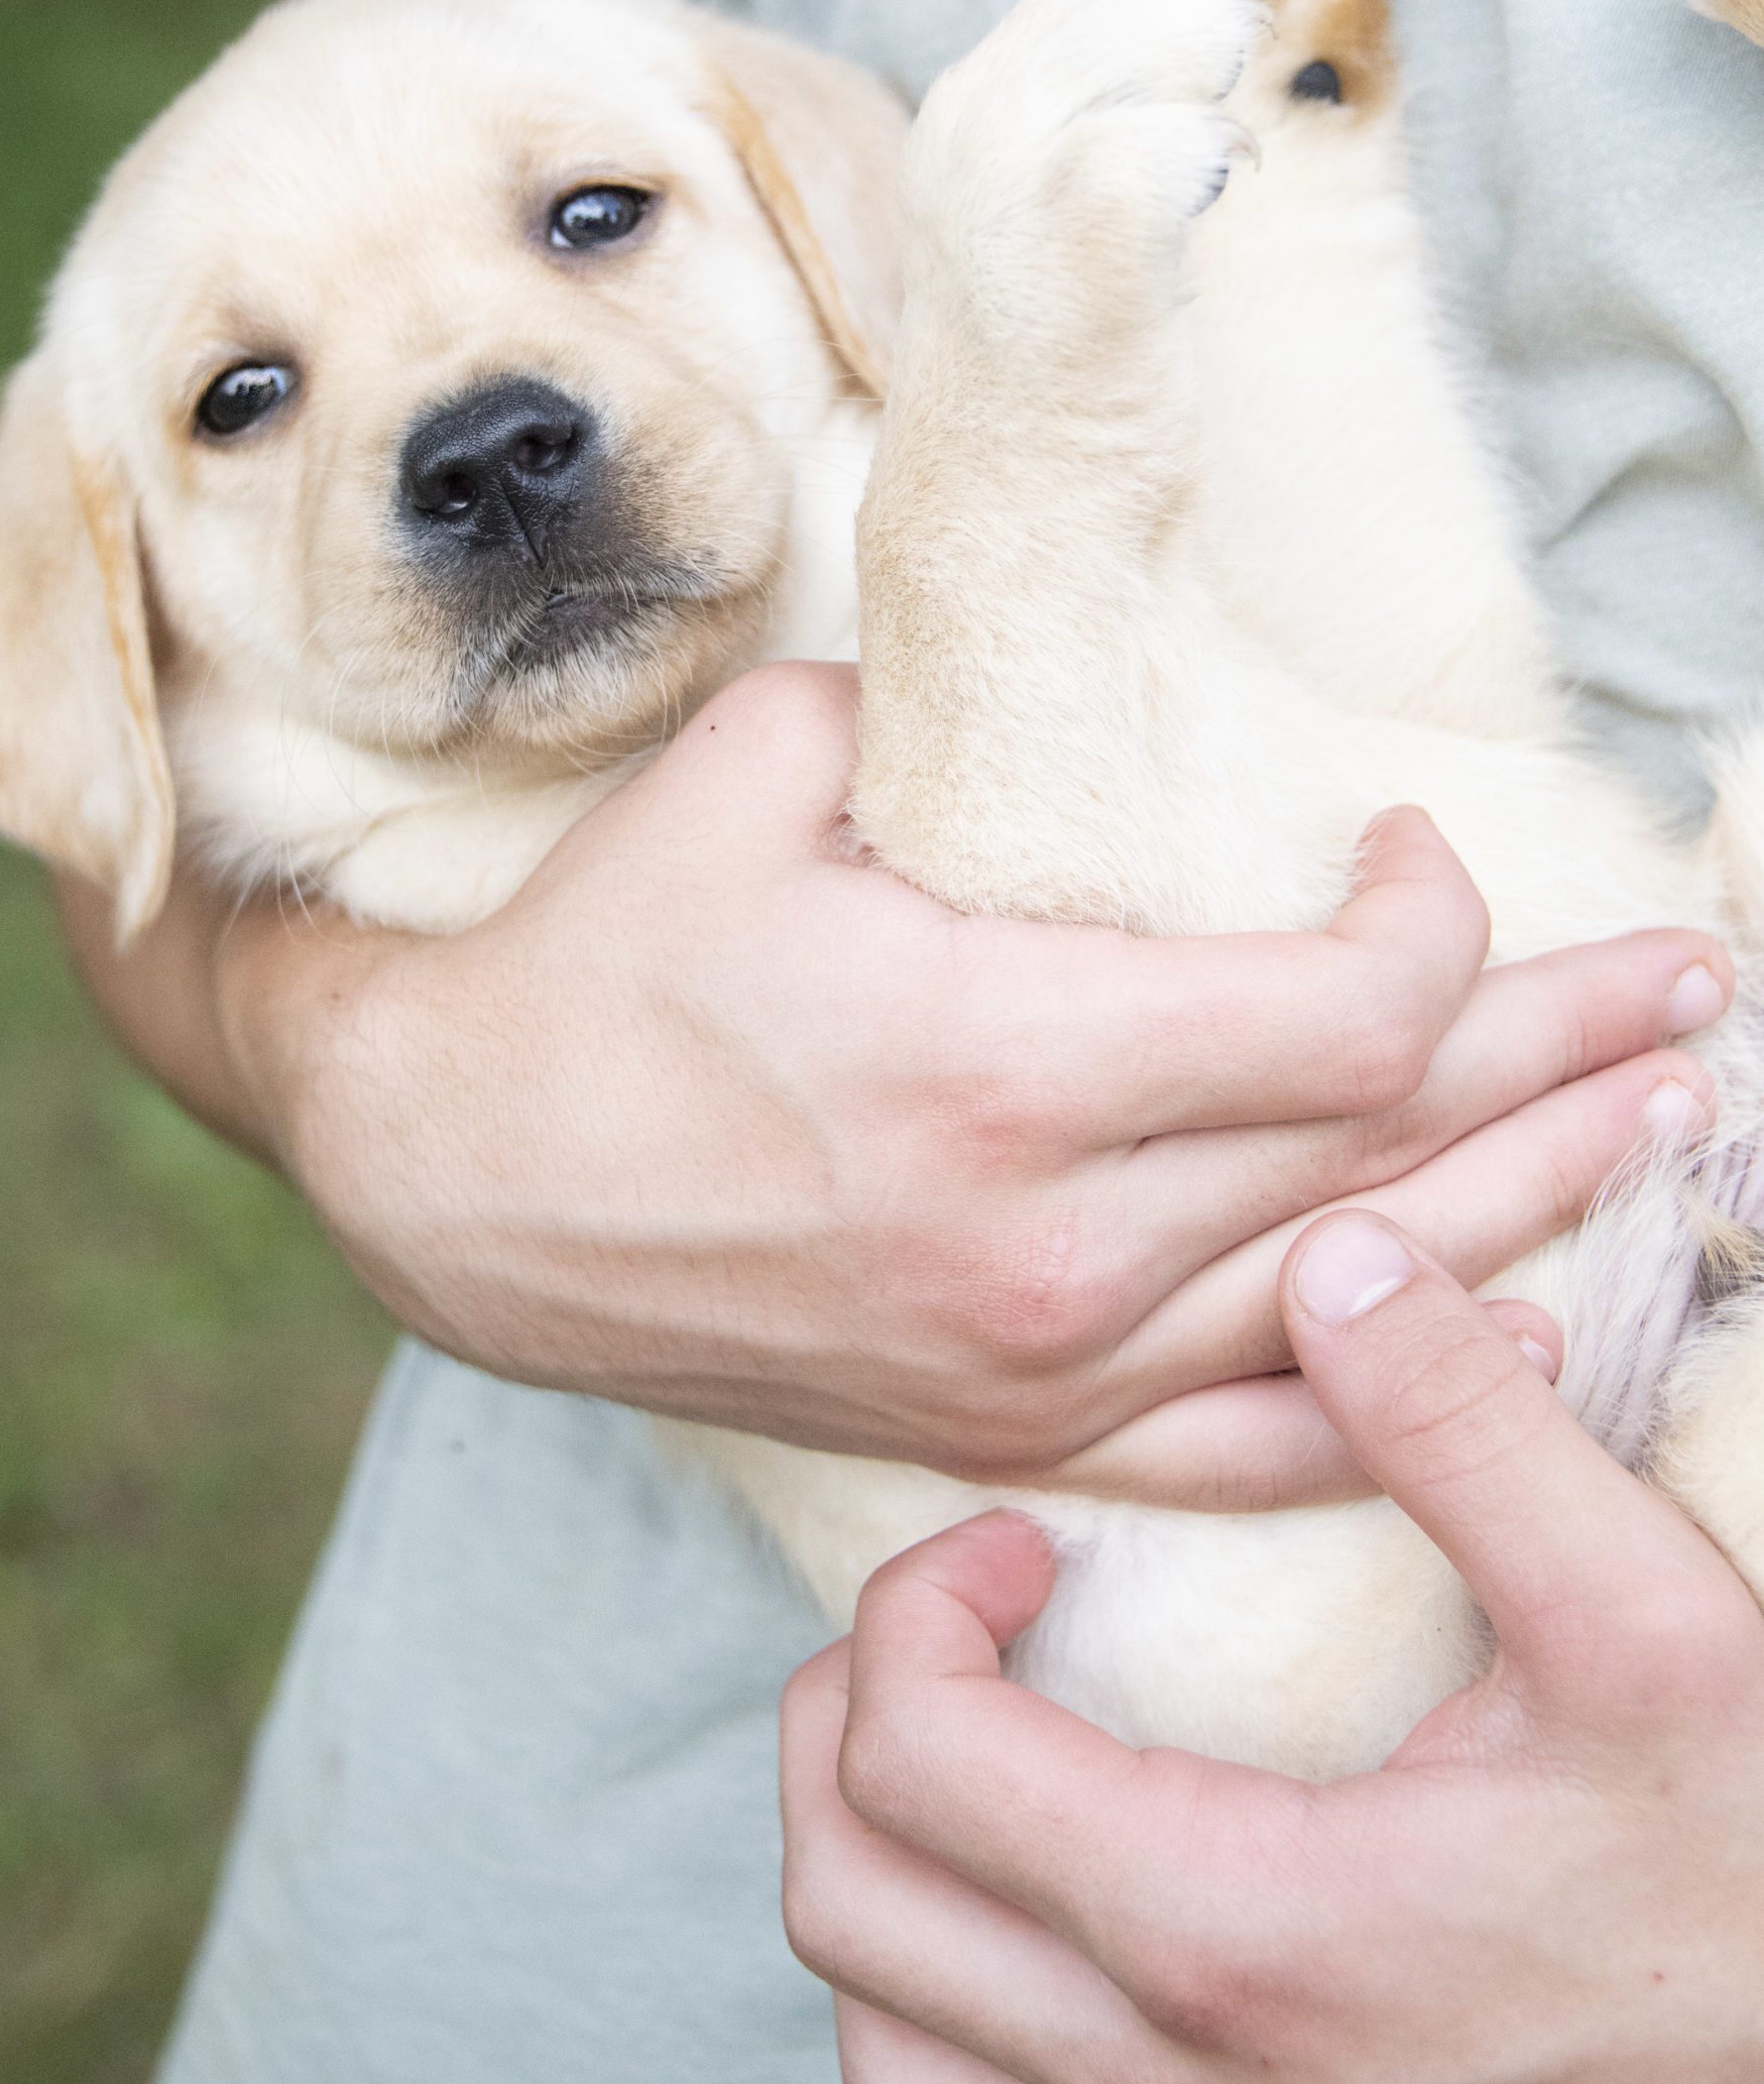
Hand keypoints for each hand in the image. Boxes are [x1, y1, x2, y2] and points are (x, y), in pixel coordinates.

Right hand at [61, 661, 1726, 1501]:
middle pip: (1397, 1152)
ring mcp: (1038, 1366)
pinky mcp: (1005, 1434)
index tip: (1412, 850)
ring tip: (1667, 1145)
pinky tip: (1492, 1346)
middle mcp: (1054, 1242)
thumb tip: (1053, 655)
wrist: (464, 1181)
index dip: (1440, 924)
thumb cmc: (606, 965)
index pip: (1350, 1019)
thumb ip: (940, 709)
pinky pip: (1250, 1449)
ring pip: (1357, 1305)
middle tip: (1691, 992)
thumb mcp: (761, 773)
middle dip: (1572, 1057)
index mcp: (1010, 1064)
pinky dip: (1390, 1392)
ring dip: (1537, 1215)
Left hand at [782, 1212, 1763, 2079]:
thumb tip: (1331, 1265)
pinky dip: (938, 2007)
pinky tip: (1024, 1912)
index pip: (919, 1757)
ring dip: (881, 1866)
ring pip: (883, 2034)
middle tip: (967, 1616)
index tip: (1019, 1541)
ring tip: (971, 1747)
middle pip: (850, 1894)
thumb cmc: (1748, 1876)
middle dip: (858, 1711)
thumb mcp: (1650, 1630)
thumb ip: (1475, 1441)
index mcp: (1239, 1930)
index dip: (919, 1605)